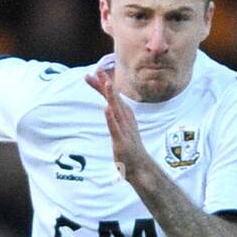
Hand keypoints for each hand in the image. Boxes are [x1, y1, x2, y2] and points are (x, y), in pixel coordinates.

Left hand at [84, 65, 150, 182]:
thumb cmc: (130, 148)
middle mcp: (126, 120)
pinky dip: (111, 119)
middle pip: (115, 99)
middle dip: (106, 84)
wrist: (140, 168)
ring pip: (117, 110)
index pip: (113, 97)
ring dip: (112, 96)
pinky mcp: (122, 142)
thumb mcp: (121, 129)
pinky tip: (106, 109)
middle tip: (98, 69)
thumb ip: (115, 118)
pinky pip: (115, 129)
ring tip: (106, 83)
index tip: (96, 71)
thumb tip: (109, 106)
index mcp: (125, 116)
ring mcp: (125, 130)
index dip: (104, 84)